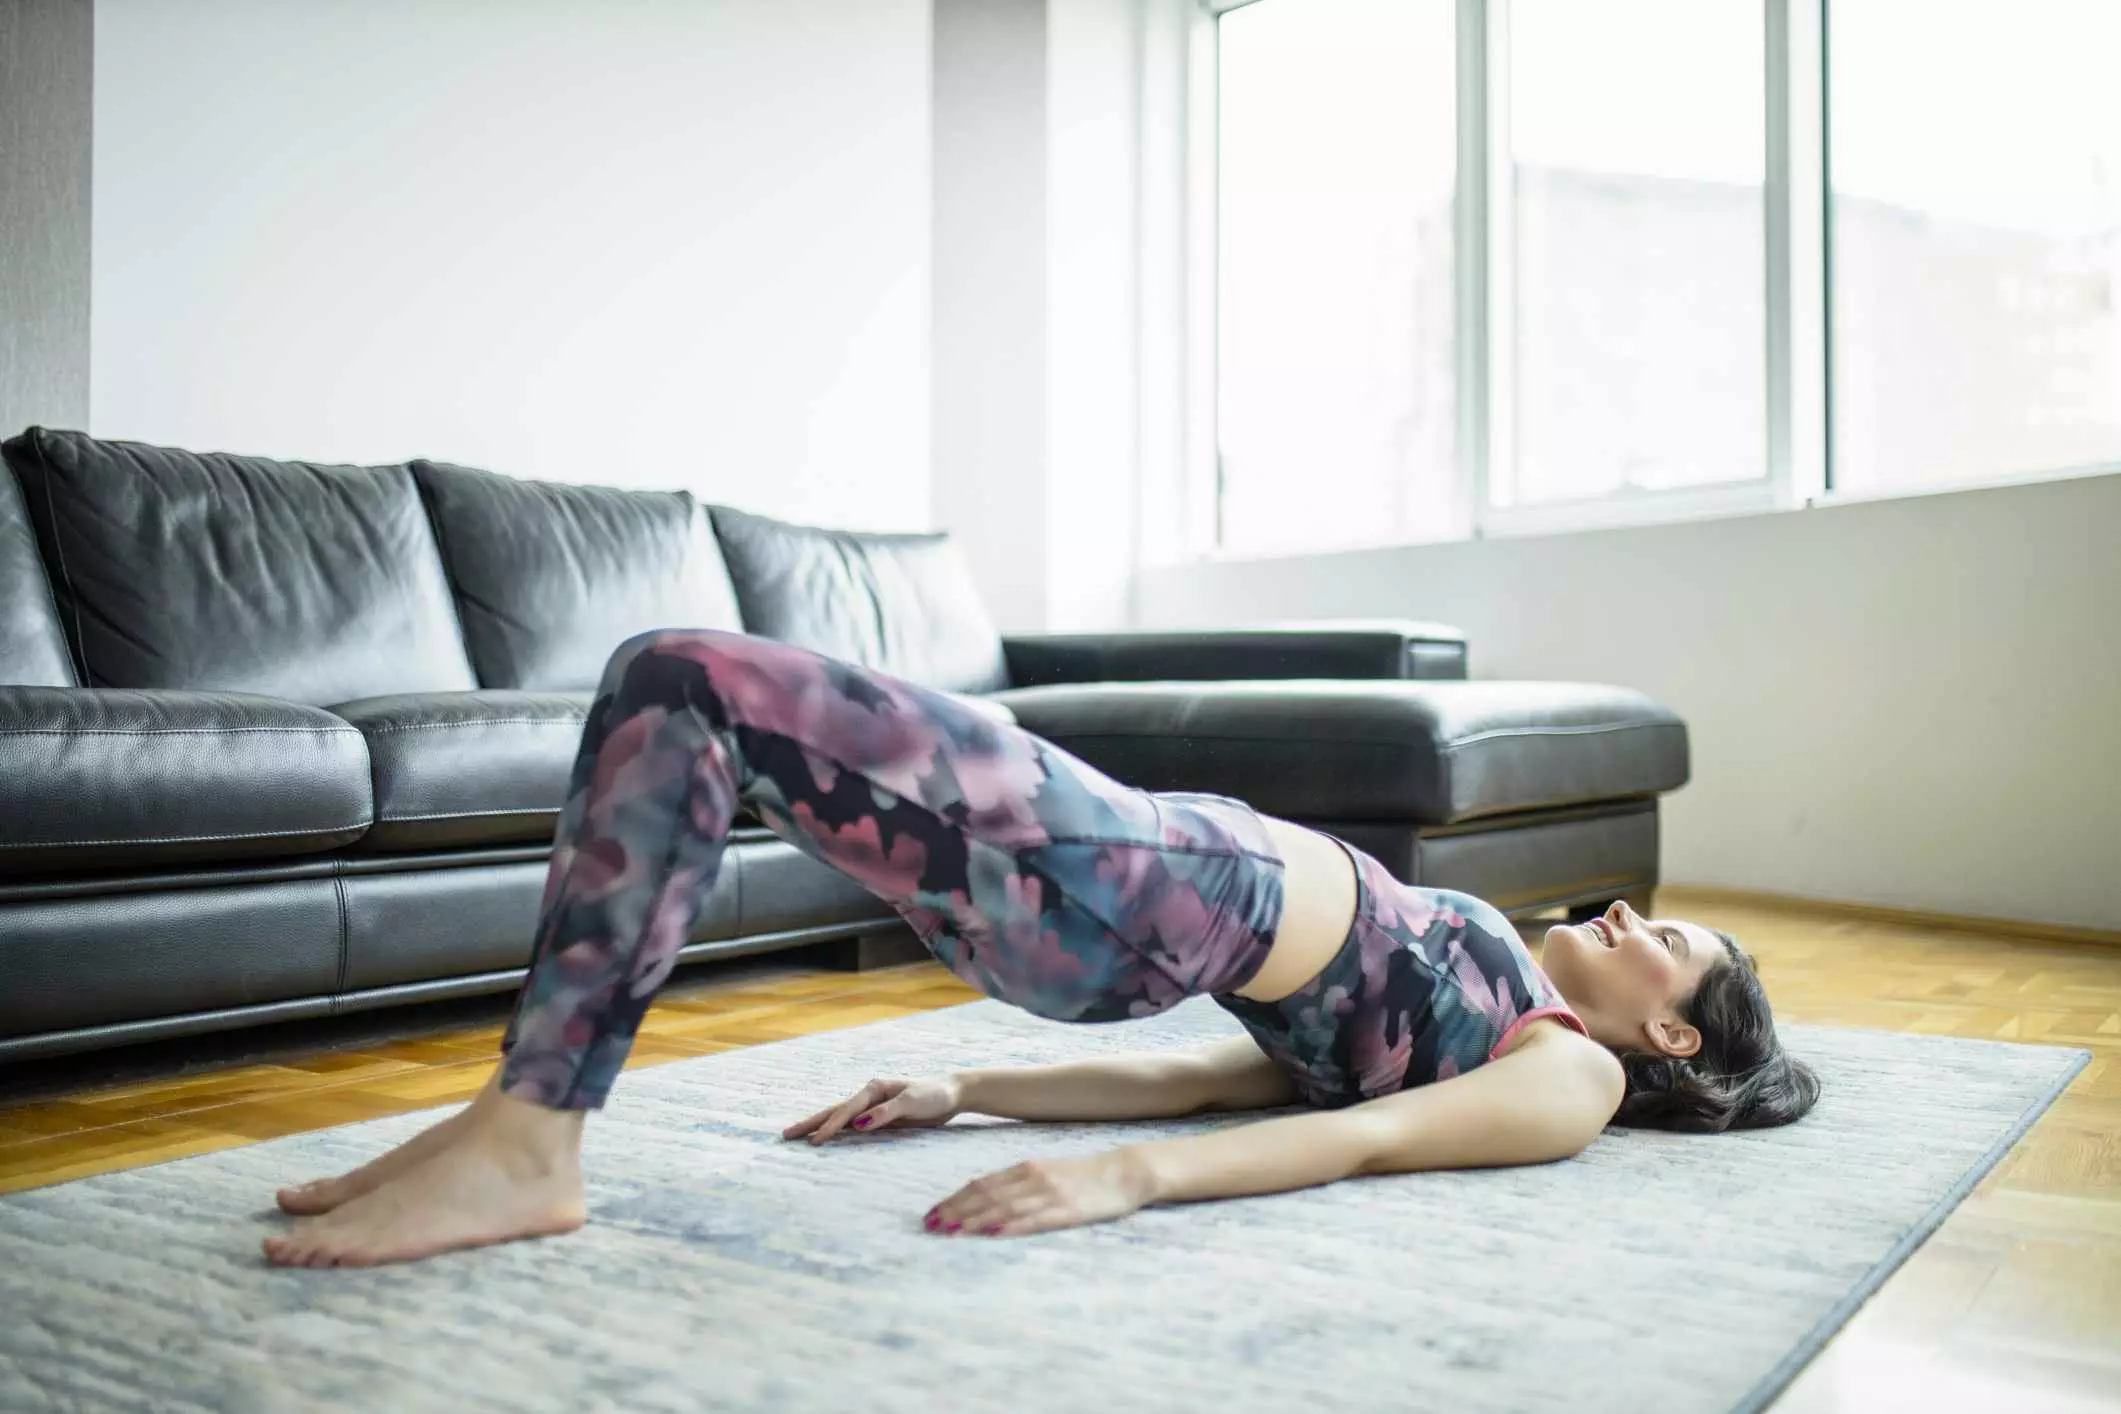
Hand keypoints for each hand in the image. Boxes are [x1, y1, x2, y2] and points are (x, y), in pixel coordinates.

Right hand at [781, 1075, 963, 1145]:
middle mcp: (869, 1097)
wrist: (951, 1095)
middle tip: (787, 1134)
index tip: (814, 1141)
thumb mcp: (913, 1101)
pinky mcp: (879, 1119)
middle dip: (811, 1123)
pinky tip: (826, 1141)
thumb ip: (887, 1112)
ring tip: (799, 1137)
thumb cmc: (934, 1095)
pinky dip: (837, 1133)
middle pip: (835, 1111)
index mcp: (874, 1089)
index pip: (847, 1110)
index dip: (830, 1126)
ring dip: (820, 1127)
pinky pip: (853, 1128)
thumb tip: (859, 1123)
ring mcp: (872, 1108)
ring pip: (841, 1119)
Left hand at [924, 1149, 1153, 1238]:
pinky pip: (1034, 1220)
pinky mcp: (1068, 1211)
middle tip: (929, 1226)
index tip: (931, 1214)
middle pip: (986, 1196)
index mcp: (1026, 1168)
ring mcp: (1050, 1194)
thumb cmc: (1085, 1176)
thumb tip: (985, 1198)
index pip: (981, 1185)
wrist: (1125, 1172)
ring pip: (1004, 1208)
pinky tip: (993, 1233)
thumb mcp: (1047, 1172)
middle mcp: (1032, 1178)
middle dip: (955, 1212)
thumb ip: (1019, 1183)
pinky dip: (1011, 1226)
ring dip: (974, 1220)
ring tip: (950, 1232)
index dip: (954, 1200)